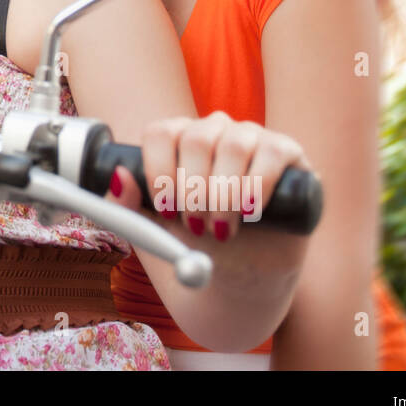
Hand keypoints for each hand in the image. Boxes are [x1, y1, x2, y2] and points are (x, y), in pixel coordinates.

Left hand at [103, 110, 313, 243]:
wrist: (240, 275)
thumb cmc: (192, 244)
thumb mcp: (152, 229)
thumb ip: (127, 206)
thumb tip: (118, 175)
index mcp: (177, 139)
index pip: (160, 132)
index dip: (159, 169)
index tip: (164, 209)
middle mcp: (213, 130)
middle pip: (197, 137)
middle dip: (193, 189)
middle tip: (194, 226)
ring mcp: (251, 137)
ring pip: (234, 144)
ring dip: (224, 193)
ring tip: (221, 230)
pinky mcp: (287, 152)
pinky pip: (273, 151)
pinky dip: (257, 185)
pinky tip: (251, 213)